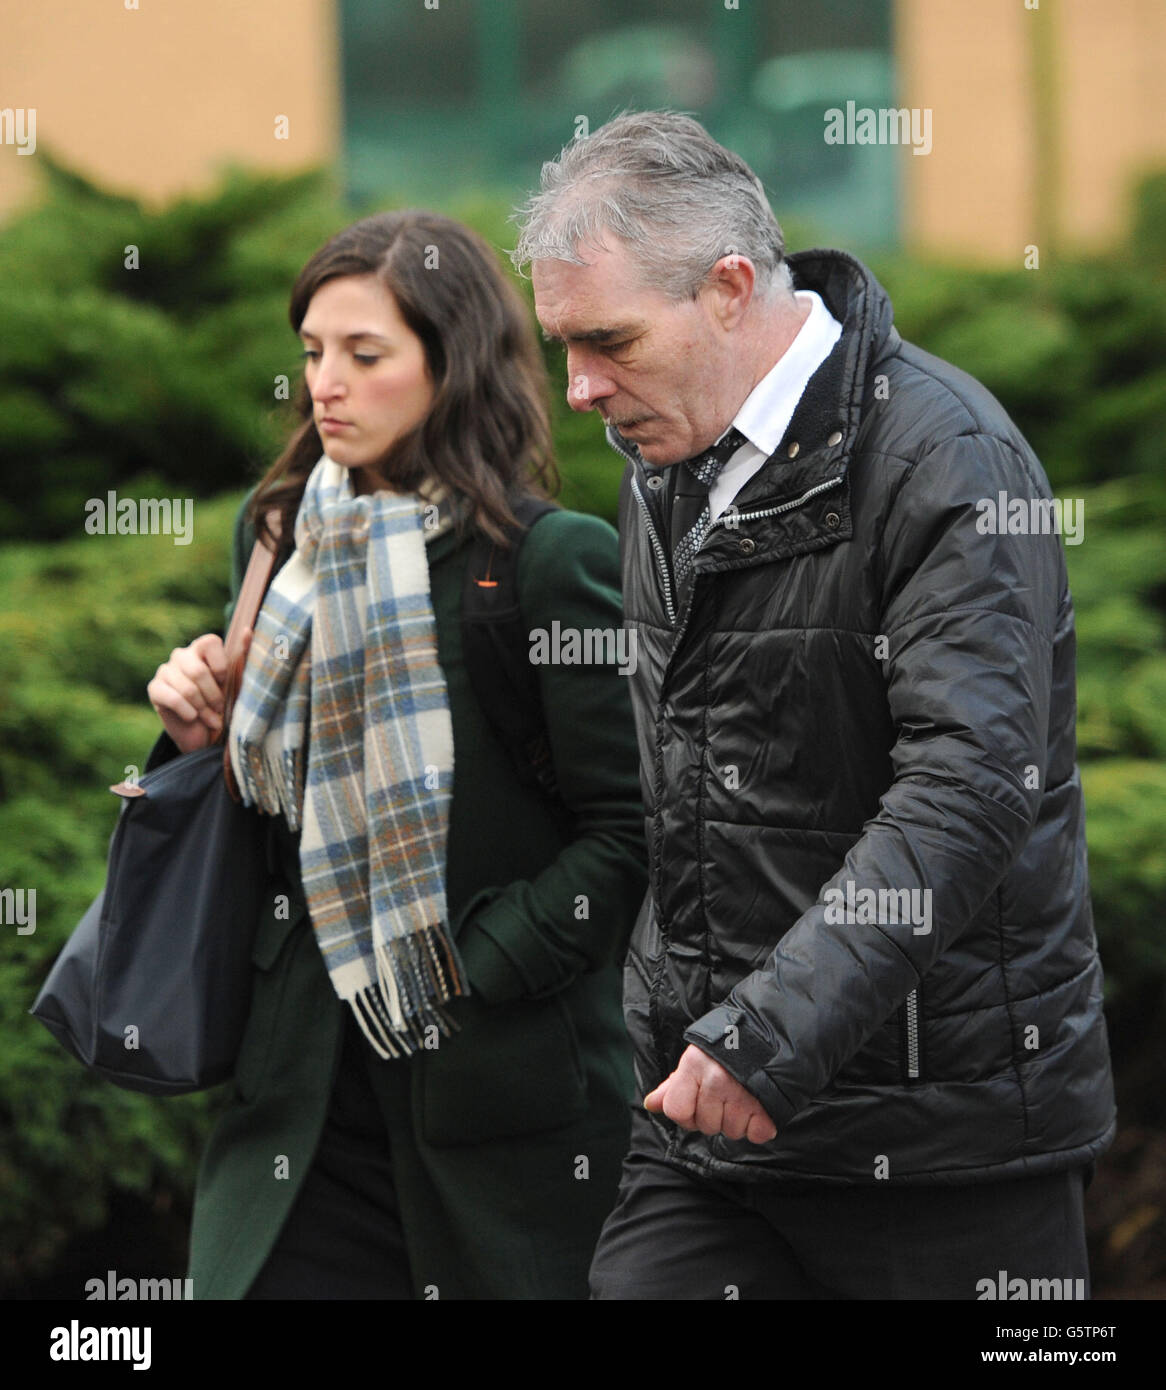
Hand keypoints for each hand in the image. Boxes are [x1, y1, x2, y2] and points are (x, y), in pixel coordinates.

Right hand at [146, 631, 242, 753]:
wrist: (204, 732)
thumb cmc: (223, 703)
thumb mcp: (238, 681)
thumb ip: (244, 656)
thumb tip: (248, 630)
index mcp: (202, 647)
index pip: (210, 643)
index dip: (221, 668)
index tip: (225, 683)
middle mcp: (181, 655)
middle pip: (198, 671)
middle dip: (213, 696)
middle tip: (219, 708)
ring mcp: (165, 670)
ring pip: (188, 689)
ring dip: (203, 709)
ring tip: (209, 717)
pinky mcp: (154, 688)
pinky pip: (173, 700)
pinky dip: (188, 713)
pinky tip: (192, 717)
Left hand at [643, 1044, 777, 1143]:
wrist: (771, 1034)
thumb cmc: (727, 1049)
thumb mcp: (696, 1060)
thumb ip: (673, 1086)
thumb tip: (650, 1104)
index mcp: (694, 1066)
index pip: (676, 1111)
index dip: (686, 1113)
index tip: (697, 1101)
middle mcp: (717, 1080)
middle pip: (705, 1125)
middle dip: (715, 1116)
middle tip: (727, 1094)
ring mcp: (743, 1094)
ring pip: (731, 1132)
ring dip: (737, 1121)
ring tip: (744, 1096)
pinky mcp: (768, 1106)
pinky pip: (756, 1135)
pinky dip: (759, 1126)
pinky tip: (758, 1106)